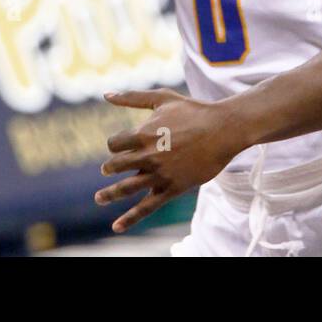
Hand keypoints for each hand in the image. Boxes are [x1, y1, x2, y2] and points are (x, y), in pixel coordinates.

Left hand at [95, 88, 245, 232]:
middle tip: (108, 170)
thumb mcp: (162, 98)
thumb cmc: (193, 111)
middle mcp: (149, 156)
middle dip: (110, 168)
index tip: (121, 146)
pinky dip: (130, 218)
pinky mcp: (172, 188)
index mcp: (144, 134)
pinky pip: (147, 207)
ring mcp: (160, 174)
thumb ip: (133, 97)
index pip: (114, 144)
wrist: (223, 129)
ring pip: (126, 188)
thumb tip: (106, 94)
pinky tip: (116, 226)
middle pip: (116, 166)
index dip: (115, 145)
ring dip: (109, 194)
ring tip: (99, 198)